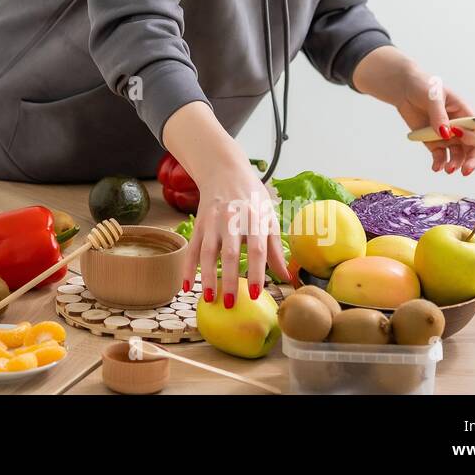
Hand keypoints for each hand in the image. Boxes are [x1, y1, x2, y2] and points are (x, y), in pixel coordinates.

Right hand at [179, 155, 290, 309]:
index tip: (256, 294)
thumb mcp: (268, 215)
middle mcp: (231, 219)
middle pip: (229, 252)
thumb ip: (275, 247)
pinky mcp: (198, 223)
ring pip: (207, 251)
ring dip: (207, 276)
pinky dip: (188, 266)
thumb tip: (287, 277)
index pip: (256, 248)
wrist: (223, 170)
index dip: (257, 271)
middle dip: (229, 279)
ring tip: (209, 299)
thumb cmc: (251, 196)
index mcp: (254, 218)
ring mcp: (212, 221)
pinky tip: (187, 285)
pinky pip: (192, 247)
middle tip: (230, 303)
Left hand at [393, 68, 474, 175]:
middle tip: (465, 170)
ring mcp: (446, 136)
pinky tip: (436, 167)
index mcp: (465, 114)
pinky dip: (439, 163)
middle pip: (473, 147)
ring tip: (447, 169)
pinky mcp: (433, 142)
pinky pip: (440, 156)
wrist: (405, 89)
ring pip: (457, 155)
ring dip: (455, 163)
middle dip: (472, 159)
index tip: (458, 133)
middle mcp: (459, 128)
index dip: (473, 136)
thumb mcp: (433, 96)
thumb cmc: (424, 86)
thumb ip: (439, 114)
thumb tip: (445, 133)